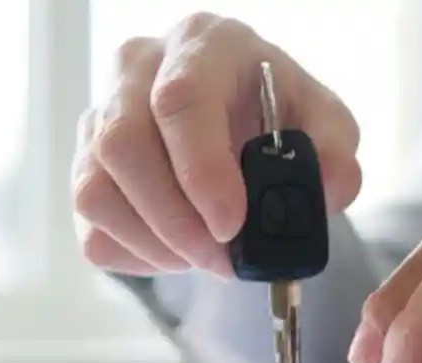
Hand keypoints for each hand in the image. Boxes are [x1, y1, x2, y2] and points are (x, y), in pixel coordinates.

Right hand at [71, 13, 360, 278]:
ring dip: (154, 244)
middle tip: (222, 259)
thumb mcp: (323, 120)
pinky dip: (137, 256)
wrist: (236, 119)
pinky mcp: (85, 167)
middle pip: (122, 146)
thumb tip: (332, 188)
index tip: (232, 225)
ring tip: (204, 257)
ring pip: (95, 192)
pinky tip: (177, 251)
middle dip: (175, 221)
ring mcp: (99, 117)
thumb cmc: (275, 112)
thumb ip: (336, 150)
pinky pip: (92, 228)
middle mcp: (136, 69)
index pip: (178, 100)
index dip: (200, 171)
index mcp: (200, 44)